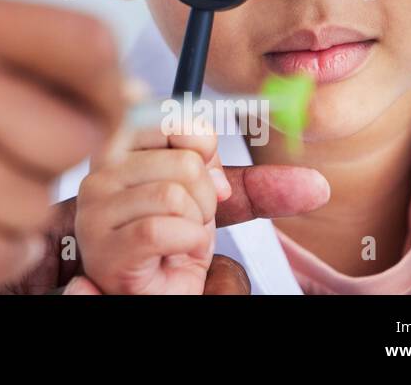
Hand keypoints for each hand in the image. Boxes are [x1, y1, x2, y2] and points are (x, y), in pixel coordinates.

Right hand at [2, 162, 329, 293]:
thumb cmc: (171, 246)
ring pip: (175, 195)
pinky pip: (164, 228)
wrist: (151, 291)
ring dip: (195, 225)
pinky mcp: (107, 250)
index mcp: (119, 149)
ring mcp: (96, 213)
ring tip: (179, 239)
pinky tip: (175, 253)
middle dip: (205, 198)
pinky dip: (186, 243)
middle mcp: (99, 174)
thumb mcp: (214, 204)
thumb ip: (253, 185)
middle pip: (184, 161)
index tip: (203, 180)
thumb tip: (314, 185)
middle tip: (188, 220)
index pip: (172, 119)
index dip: (203, 150)